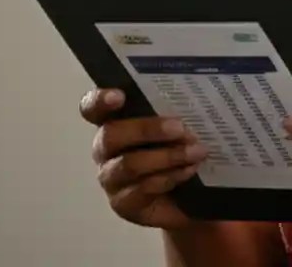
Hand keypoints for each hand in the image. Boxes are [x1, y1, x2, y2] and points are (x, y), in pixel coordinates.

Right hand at [80, 88, 208, 229]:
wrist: (192, 194)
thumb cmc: (182, 147)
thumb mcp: (181, 125)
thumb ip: (178, 109)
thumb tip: (199, 89)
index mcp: (115, 120)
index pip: (93, 107)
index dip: (100, 100)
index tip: (118, 96)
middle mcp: (106, 148)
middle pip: (111, 135)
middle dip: (145, 129)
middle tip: (179, 128)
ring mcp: (111, 177)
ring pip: (129, 164)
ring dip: (166, 156)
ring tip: (196, 152)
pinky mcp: (123, 203)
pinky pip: (141, 189)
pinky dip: (170, 177)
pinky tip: (189, 171)